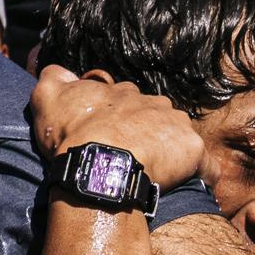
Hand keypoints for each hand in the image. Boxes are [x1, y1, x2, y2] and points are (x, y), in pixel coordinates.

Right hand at [29, 66, 204, 191]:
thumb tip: (59, 70)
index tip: (112, 137)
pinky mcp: (193, 149)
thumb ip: (54, 78)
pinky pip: (205, 165)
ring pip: (179, 137)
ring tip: (161, 174)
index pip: (126, 102)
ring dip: (173, 152)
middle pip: (157, 118)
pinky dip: (201, 173)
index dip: (119, 120)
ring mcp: (176, 124)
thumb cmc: (73, 135)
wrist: (100, 164)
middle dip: (149, 133)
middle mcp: (153, 102)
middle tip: (135, 158)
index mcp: (122, 93)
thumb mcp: (49, 98)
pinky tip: (191, 185)